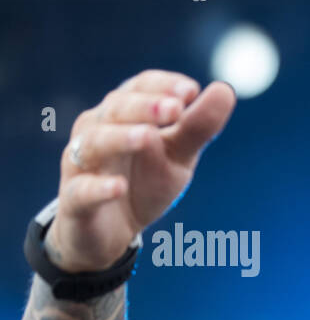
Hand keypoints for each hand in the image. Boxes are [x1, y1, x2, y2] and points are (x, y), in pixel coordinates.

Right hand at [45, 70, 236, 272]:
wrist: (112, 233)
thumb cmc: (144, 183)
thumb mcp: (178, 156)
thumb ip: (198, 127)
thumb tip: (224, 90)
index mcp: (122, 114)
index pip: (139, 88)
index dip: (162, 86)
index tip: (191, 90)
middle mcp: (96, 130)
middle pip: (116, 109)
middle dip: (145, 107)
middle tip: (175, 109)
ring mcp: (81, 164)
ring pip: (94, 143)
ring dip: (121, 138)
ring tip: (148, 137)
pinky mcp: (75, 201)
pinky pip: (82, 191)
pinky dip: (99, 188)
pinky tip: (119, 187)